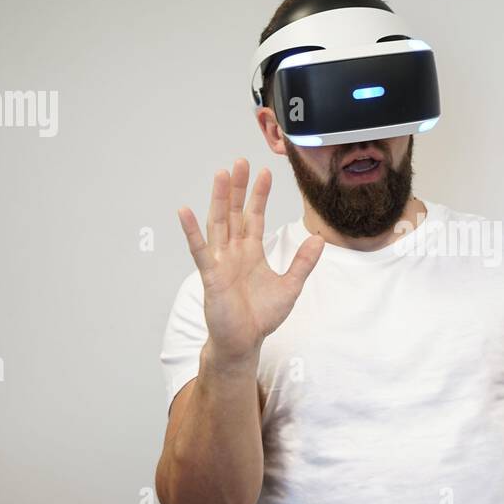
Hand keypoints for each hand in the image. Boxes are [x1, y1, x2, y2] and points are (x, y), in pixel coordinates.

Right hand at [178, 160, 323, 365]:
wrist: (244, 341)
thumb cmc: (261, 316)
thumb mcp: (290, 286)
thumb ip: (303, 262)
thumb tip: (319, 239)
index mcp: (251, 252)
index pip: (255, 217)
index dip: (259, 195)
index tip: (265, 172)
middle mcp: (233, 252)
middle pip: (235, 213)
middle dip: (238, 188)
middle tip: (240, 162)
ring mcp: (220, 261)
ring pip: (219, 223)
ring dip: (218, 199)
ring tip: (221, 174)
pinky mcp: (210, 275)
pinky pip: (199, 249)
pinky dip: (191, 231)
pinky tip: (185, 211)